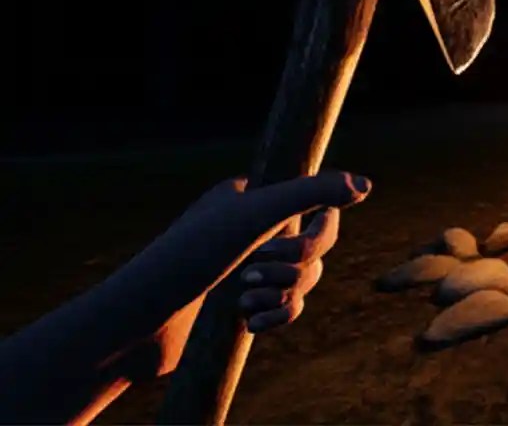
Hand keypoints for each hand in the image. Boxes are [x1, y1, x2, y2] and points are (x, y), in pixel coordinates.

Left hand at [113, 172, 370, 376]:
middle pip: (317, 247)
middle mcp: (252, 228)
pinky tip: (249, 324)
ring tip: (241, 301)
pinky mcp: (246, 302)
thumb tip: (367, 185)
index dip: (315, 231)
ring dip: (282, 294)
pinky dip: (277, 316)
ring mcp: (249, 266)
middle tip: (250, 273)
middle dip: (293, 268)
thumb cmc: (191, 256)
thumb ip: (312, 193)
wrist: (139, 320)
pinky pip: (289, 307)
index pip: (317, 205)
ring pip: (306, 279)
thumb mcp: (256, 215)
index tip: (286, 242)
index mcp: (252, 196)